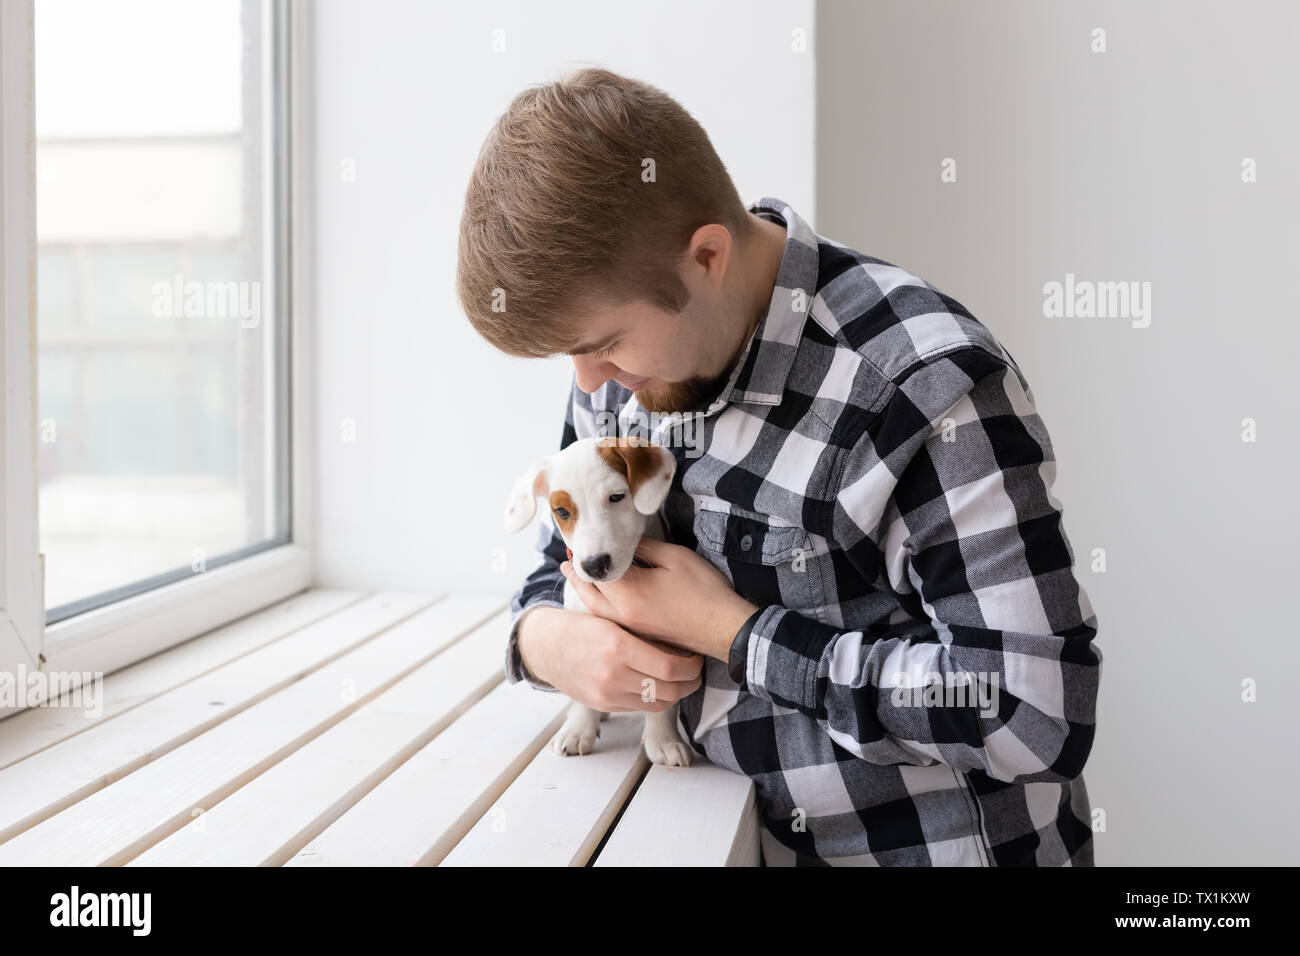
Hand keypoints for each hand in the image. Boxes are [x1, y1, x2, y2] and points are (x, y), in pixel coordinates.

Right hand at [518, 605, 703, 711]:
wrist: (545, 646)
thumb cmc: (582, 624)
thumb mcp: (611, 617)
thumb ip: (642, 630)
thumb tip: (680, 641)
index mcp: (618, 646)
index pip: (670, 668)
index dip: (691, 666)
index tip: (696, 656)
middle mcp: (613, 675)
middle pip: (669, 691)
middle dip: (690, 683)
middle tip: (696, 670)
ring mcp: (607, 694)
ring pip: (657, 703)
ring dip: (676, 693)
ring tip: (682, 679)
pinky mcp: (603, 706)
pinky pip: (640, 707)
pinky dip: (654, 697)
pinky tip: (658, 684)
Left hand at [560, 536, 759, 661]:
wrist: (724, 629)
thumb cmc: (703, 590)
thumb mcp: (674, 558)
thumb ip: (644, 549)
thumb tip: (624, 543)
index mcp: (628, 593)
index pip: (595, 572)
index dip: (583, 557)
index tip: (571, 545)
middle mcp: (623, 614)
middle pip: (589, 595)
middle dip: (576, 577)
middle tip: (564, 562)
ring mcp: (632, 627)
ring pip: (597, 611)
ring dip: (585, 593)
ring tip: (578, 578)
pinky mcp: (642, 634)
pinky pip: (610, 619)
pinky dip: (599, 607)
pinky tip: (602, 598)